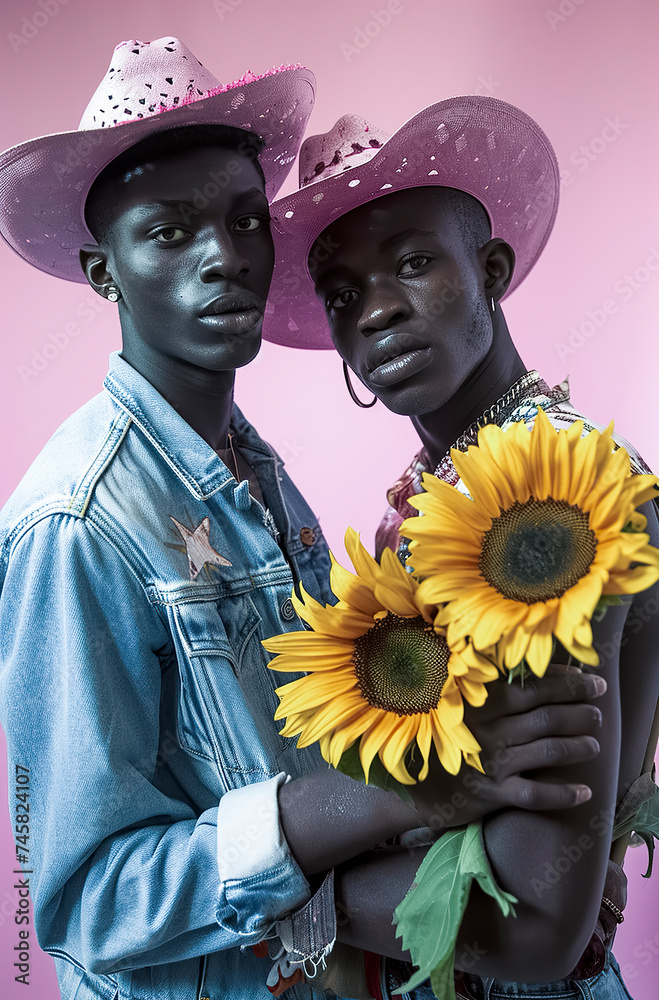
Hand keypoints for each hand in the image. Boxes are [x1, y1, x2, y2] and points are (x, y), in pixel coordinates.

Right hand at [408, 664, 605, 827]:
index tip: (593, 680)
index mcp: (481, 699)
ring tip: (594, 745)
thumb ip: (485, 681)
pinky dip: (563, 794)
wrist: (406, 776)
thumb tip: (530, 665)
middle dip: (580, 712)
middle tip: (598, 711)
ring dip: (577, 746)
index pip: (536, 686)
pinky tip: (584, 792)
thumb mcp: (452, 695)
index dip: (570, 682)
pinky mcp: (492, 793)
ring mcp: (492, 761)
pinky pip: (535, 795)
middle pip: (548, 717)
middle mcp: (489, 728)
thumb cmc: (435, 729)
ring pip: (548, 751)